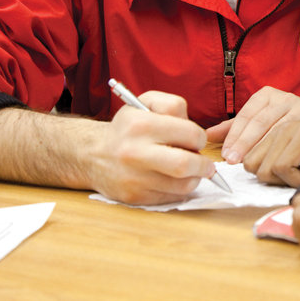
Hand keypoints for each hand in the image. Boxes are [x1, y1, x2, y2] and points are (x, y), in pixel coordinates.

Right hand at [90, 91, 214, 204]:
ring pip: (182, 185)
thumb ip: (173, 106)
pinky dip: (178, 190)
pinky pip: (171, 197)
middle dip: (203, 165)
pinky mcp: (134, 197)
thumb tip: (194, 131)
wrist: (93, 155)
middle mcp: (135, 152)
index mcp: (141, 124)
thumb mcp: (145, 103)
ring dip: (194, 179)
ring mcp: (134, 178)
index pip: (190, 133)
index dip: (200, 138)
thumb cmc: (128, 128)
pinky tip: (172, 180)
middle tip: (206, 165)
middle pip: (185, 164)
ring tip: (189, 171)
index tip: (197, 140)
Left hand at [206, 86, 299, 163]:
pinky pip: (297, 139)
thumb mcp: (264, 121)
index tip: (228, 155)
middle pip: (260, 123)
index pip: (247, 115)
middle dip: (245, 144)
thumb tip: (209, 135)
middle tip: (234, 162)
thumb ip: (238, 127)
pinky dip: (287, 155)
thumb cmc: (294, 124)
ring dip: (265, 152)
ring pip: (278, 132)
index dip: (236, 136)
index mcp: (269, 96)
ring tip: (254, 168)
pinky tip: (279, 167)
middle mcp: (285, 99)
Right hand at [242, 113, 299, 186]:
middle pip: (263, 168)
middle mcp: (285, 129)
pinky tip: (289, 165)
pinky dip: (267, 167)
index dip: (295, 181)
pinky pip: (254, 157)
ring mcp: (276, 131)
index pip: (281, 166)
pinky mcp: (273, 134)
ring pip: (253, 163)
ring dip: (272, 174)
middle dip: (282, 180)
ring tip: (297, 168)